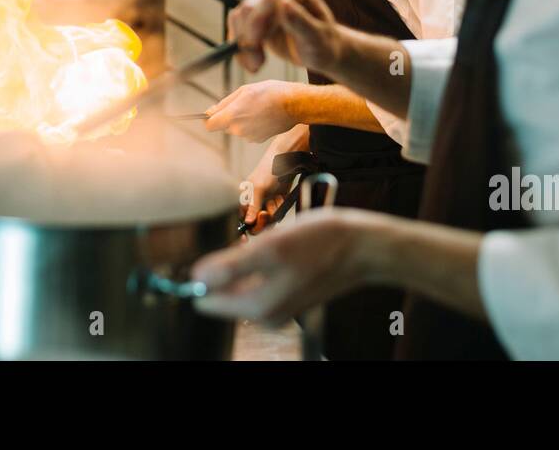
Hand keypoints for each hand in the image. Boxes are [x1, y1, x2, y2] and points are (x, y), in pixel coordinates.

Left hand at [192, 207, 384, 323]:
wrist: (363, 246)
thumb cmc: (322, 242)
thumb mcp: (272, 248)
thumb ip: (230, 267)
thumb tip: (196, 280)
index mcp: (256, 307)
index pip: (204, 299)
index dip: (207, 271)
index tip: (228, 250)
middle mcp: (264, 315)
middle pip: (221, 290)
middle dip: (231, 263)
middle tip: (261, 244)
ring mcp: (276, 307)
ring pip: (239, 282)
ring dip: (249, 259)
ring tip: (278, 244)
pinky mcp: (286, 296)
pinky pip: (258, 278)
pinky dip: (263, 260)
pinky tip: (286, 247)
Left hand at [205, 81, 299, 142]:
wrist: (294, 104)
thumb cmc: (271, 93)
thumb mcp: (244, 91)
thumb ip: (224, 103)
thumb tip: (209, 112)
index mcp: (232, 116)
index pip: (210, 125)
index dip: (210, 119)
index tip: (215, 113)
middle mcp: (239, 130)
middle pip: (225, 126)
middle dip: (230, 117)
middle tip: (244, 103)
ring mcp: (249, 137)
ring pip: (237, 129)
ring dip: (242, 120)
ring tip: (257, 108)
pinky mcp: (259, 140)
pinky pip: (248, 132)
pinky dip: (252, 125)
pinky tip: (263, 115)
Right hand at [227, 0, 344, 75]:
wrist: (322, 52)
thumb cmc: (324, 45)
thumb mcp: (317, 39)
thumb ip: (301, 22)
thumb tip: (282, 3)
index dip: (257, 21)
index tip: (254, 45)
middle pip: (249, 8)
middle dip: (247, 38)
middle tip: (256, 66)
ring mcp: (266, 3)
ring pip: (239, 19)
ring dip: (242, 45)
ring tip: (255, 67)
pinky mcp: (257, 16)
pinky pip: (238, 28)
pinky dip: (240, 48)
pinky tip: (251, 63)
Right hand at [239, 133, 298, 233]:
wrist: (288, 160)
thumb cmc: (268, 169)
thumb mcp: (259, 187)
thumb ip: (253, 205)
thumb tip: (247, 222)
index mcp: (243, 199)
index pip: (238, 220)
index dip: (240, 231)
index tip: (243, 241)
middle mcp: (253, 204)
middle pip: (254, 225)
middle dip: (261, 221)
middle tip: (266, 213)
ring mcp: (265, 204)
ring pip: (268, 221)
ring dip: (273, 211)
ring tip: (275, 198)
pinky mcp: (276, 204)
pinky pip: (278, 215)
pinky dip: (280, 207)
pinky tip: (281, 196)